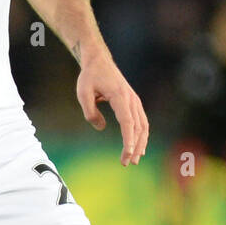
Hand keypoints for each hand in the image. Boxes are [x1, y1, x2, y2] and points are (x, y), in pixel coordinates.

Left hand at [76, 49, 148, 165]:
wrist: (99, 61)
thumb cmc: (89, 77)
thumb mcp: (83, 93)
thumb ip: (90, 112)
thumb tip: (101, 127)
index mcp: (120, 96)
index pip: (127, 122)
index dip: (128, 139)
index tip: (127, 153)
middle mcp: (131, 99)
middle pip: (138, 127)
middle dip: (134, 146)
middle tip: (127, 162)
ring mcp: (134, 101)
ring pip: (143, 125)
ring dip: (140, 143)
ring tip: (134, 159)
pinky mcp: (134, 103)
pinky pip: (142, 122)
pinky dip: (141, 136)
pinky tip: (139, 148)